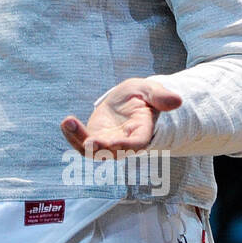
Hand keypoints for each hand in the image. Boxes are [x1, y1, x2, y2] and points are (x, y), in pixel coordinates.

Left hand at [60, 77, 181, 157]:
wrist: (127, 100)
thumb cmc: (142, 95)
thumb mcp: (150, 90)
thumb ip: (160, 96)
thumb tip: (176, 100)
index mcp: (142, 131)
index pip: (137, 143)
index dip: (127, 145)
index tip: (114, 143)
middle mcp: (124, 142)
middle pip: (112, 152)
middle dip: (100, 149)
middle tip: (89, 141)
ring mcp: (108, 143)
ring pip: (93, 151)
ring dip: (79, 140)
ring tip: (68, 122)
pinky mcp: (94, 138)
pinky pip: (81, 142)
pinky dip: (71, 134)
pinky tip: (65, 122)